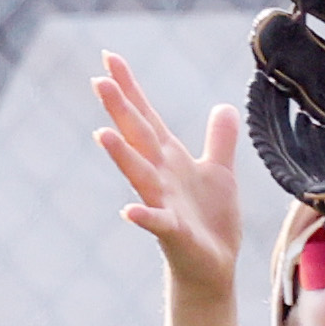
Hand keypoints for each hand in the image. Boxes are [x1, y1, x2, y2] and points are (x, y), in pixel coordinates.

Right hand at [94, 52, 241, 299]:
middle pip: (138, 137)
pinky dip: (144, 216)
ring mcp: (163, 204)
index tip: (109, 57)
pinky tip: (129, 211)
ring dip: (122, 155)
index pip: (146, 117)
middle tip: (99, 80)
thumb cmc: (209, 221)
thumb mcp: (220, 172)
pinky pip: (156, 223)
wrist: (212, 268)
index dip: (131, 88)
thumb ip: (220, 140)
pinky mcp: (173, 233)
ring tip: (102, 133)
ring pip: (140, 175)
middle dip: (120, 109)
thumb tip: (225, 106)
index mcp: (170, 159)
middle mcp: (161, 177)